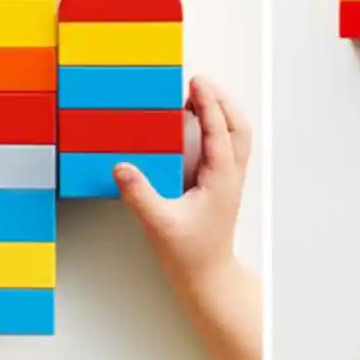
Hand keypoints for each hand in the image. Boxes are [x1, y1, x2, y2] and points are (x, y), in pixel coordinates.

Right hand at [116, 77, 259, 359]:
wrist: (207, 277)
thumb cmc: (188, 254)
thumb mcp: (159, 224)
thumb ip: (140, 195)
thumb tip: (121, 167)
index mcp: (221, 179)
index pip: (220, 132)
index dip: (209, 104)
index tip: (197, 82)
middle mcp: (230, 175)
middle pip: (238, 126)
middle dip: (220, 100)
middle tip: (197, 82)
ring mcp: (228, 179)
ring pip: (236, 135)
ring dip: (221, 112)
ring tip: (197, 96)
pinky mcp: (221, 184)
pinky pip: (226, 146)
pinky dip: (216, 127)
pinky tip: (197, 124)